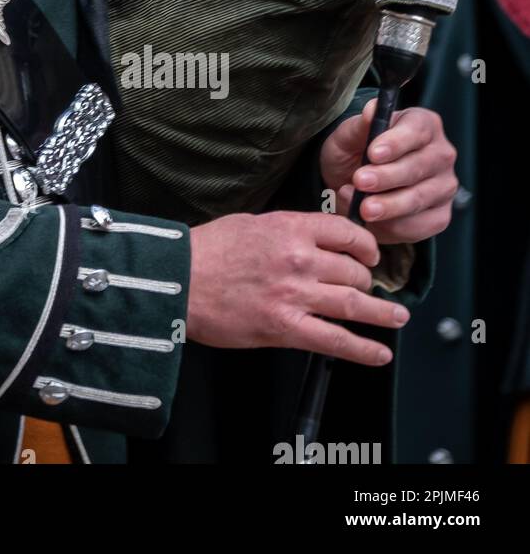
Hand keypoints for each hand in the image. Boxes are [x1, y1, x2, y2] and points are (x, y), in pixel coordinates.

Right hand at [186, 211, 407, 364]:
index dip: (366, 247)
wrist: (177, 279)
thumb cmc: (206, 250)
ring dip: (383, 314)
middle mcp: (299, 259)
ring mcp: (295, 295)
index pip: (347, 234)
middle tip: (370, 289)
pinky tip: (380, 353)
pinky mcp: (285, 327)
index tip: (370, 256)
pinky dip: (364, 350)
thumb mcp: (249, 223)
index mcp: (289, 228)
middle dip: (367, 282)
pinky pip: (336, 340)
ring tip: (397, 318)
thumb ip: (285, 229)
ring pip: (355, 304)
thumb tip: (309, 237)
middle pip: (354, 271)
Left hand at [320, 101, 457, 245]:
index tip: (373, 153)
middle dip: (387, 177)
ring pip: (420, 198)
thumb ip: (360, 125)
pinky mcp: (440, 216)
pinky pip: (421, 225)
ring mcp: (443, 186)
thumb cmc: (353, 152)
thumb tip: (371, 110)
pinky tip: (372, 221)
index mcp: (422, 125)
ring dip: (390, 206)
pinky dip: (394, 226)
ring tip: (363, 207)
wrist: (351, 183)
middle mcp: (440, 154)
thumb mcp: (348, 136)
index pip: (416, 130)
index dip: (396, 142)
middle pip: (419, 167)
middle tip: (360, 181)